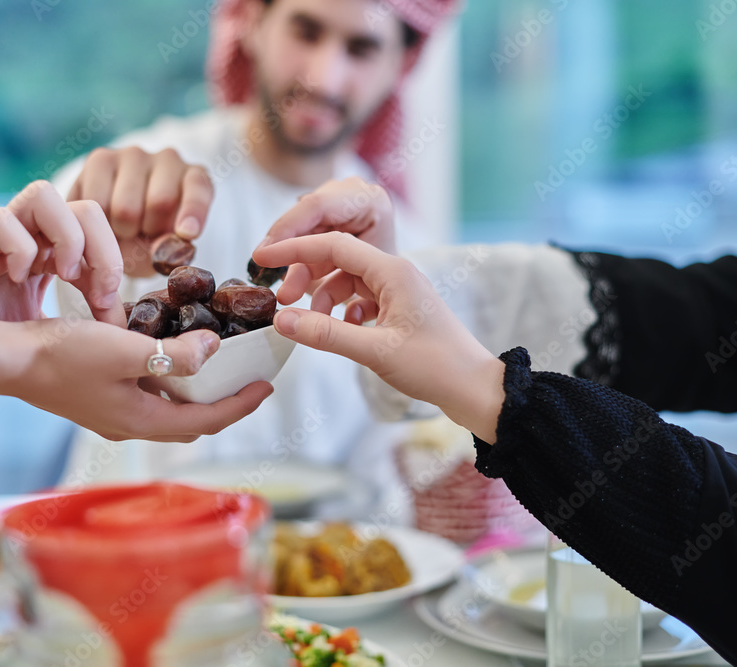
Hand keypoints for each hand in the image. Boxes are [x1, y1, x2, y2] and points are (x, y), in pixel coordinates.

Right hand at [0, 181, 125, 325]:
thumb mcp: (51, 325)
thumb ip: (84, 320)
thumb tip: (124, 330)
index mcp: (56, 246)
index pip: (103, 231)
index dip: (114, 265)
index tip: (106, 306)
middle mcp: (34, 231)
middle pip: (87, 207)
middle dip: (103, 250)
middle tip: (97, 291)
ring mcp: (6, 230)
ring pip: (46, 194)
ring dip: (66, 237)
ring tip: (62, 275)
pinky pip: (3, 220)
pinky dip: (19, 249)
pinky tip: (17, 279)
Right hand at [0, 314, 272, 441]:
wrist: (9, 360)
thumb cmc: (61, 356)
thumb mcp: (123, 349)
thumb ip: (171, 355)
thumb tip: (213, 351)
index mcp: (142, 421)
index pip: (207, 421)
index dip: (241, 405)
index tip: (266, 386)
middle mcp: (131, 425)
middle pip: (193, 421)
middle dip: (225, 402)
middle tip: (248, 376)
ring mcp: (115, 414)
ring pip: (171, 409)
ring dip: (198, 391)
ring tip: (220, 364)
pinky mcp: (101, 399)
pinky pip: (150, 396)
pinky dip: (171, 381)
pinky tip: (172, 354)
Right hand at [67, 147, 213, 276]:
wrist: (113, 227)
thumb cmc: (149, 239)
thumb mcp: (167, 251)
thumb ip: (169, 250)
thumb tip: (161, 250)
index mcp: (195, 179)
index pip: (199, 188)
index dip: (194, 210)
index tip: (188, 233)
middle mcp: (169, 159)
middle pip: (160, 202)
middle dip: (148, 231)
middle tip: (142, 236)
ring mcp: (134, 154)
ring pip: (126, 207)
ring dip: (121, 231)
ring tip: (123, 229)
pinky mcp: (101, 158)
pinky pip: (97, 201)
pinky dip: (98, 223)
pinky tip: (103, 221)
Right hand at [253, 232, 504, 439]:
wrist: (473, 388)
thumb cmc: (435, 366)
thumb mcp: (375, 351)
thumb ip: (326, 334)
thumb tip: (282, 320)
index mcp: (393, 271)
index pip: (334, 244)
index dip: (294, 249)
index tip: (262, 255)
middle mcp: (396, 273)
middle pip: (339, 260)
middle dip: (308, 278)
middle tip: (282, 300)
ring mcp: (399, 290)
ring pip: (348, 282)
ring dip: (326, 302)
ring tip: (314, 328)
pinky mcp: (400, 308)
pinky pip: (361, 299)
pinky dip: (344, 313)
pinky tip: (343, 334)